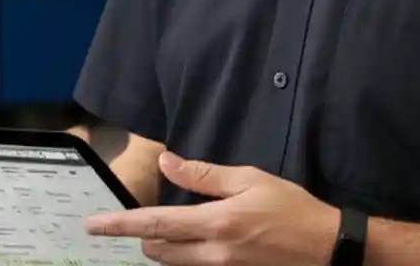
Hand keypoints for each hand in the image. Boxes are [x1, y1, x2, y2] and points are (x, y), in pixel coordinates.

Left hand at [85, 151, 339, 265]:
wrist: (326, 247)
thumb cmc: (292, 207)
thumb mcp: (250, 180)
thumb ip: (204, 175)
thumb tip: (167, 162)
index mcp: (216, 223)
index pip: (155, 225)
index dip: (120, 225)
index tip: (93, 225)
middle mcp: (213, 254)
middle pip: (158, 252)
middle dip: (145, 238)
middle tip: (145, 223)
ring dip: (164, 250)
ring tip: (171, 234)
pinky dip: (187, 259)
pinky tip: (198, 246)